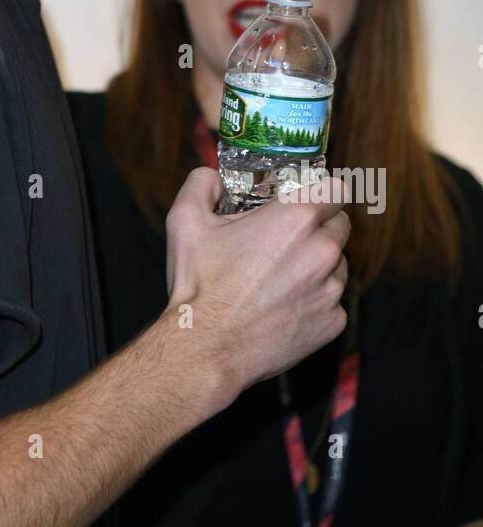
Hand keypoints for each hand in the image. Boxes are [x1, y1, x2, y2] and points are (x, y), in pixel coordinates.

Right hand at [164, 167, 349, 394]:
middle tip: (287, 239)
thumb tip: (213, 177)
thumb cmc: (199, 285)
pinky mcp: (332, 323)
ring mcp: (330, 291)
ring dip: (319, 266)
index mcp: (295, 220)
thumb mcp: (185, 220)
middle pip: (341, 226)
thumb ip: (202, 183)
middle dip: (319, 227)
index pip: (338, 190)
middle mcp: (322, 252)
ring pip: (338, 265)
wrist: (205, 348)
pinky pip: (332, 301)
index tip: (307, 200)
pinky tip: (283, 305)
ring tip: (281, 276)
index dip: (323, 193)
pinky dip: (314, 301)